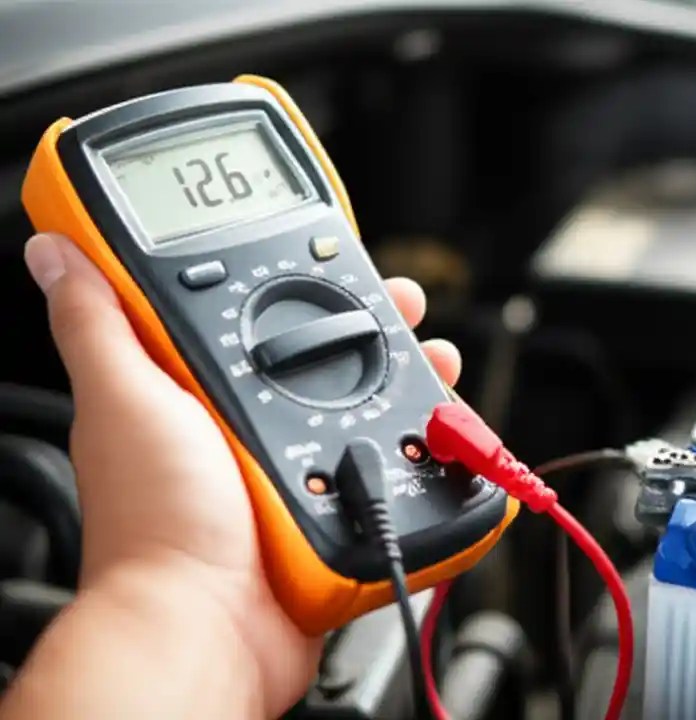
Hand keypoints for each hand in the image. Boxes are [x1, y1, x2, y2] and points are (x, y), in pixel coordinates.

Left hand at [17, 232, 460, 715]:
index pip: (247, 311)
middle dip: (370, 322)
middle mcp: (244, 428)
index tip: (329, 254)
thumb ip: (99, 324)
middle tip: (400, 305)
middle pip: (321, 353)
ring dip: (408, 378)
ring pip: (366, 406)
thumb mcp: (124, 401)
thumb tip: (56, 254)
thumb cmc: (159, 526)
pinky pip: (388, 465)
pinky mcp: (334, 511)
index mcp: (193, 393)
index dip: (290, 276)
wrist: (210, 628)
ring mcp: (293, 470)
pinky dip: (421, 444)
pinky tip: (440, 428)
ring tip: (434, 362)